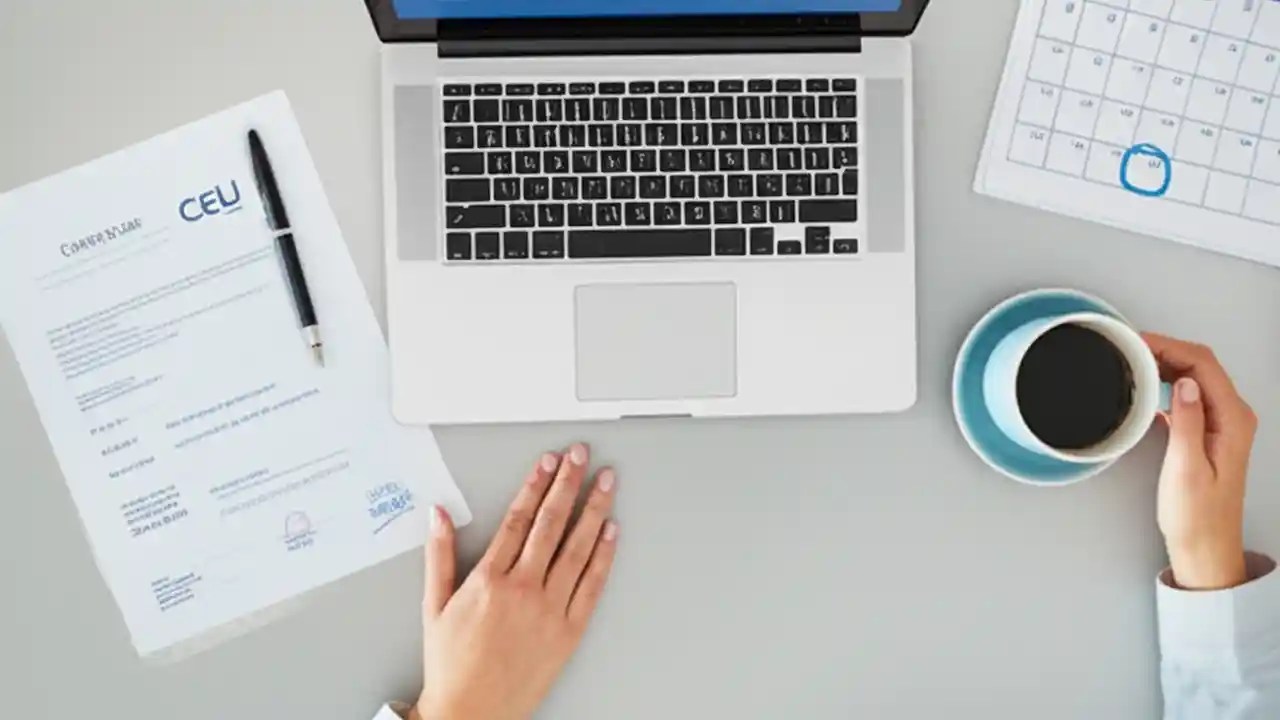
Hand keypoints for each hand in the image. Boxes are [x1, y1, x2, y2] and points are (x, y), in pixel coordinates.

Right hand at [411, 444, 618, 719]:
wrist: (472, 712)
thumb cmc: (452, 664)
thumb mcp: (434, 605)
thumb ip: (439, 554)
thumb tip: (438, 515)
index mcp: (489, 579)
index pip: (519, 518)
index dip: (535, 484)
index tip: (549, 461)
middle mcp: (523, 589)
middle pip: (551, 523)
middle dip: (569, 484)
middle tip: (582, 456)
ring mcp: (550, 610)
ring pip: (577, 548)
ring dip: (594, 509)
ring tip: (606, 482)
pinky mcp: (569, 631)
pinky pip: (591, 586)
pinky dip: (604, 556)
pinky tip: (612, 532)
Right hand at [1144, 334, 1255, 590]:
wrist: (1205, 547)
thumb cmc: (1196, 516)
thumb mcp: (1187, 468)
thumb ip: (1188, 422)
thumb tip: (1186, 383)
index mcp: (1232, 420)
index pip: (1203, 365)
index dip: (1169, 346)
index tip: (1137, 341)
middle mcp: (1232, 416)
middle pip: (1200, 365)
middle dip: (1164, 349)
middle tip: (1128, 347)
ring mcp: (1221, 423)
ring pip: (1193, 377)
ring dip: (1163, 365)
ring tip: (1130, 362)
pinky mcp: (1207, 431)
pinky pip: (1188, 395)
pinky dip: (1165, 384)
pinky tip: (1143, 388)